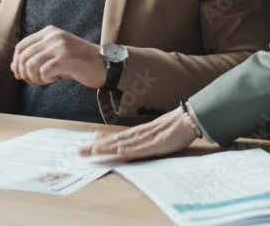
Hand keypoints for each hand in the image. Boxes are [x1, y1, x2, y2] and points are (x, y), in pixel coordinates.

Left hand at [10, 26, 106, 87]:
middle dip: (25, 73)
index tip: (20, 75)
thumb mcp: (55, 54)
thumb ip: (36, 57)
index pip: (21, 46)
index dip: (16, 63)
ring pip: (31, 65)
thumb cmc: (78, 62)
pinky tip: (56, 78)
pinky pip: (44, 72)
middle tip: (35, 81)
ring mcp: (60, 46)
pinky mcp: (66, 58)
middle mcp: (53, 36)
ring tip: (46, 80)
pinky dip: (46, 79)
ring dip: (35, 78)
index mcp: (49, 32)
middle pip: (24, 57)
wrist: (103, 64)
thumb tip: (14, 68)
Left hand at [78, 106, 196, 161]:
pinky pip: (142, 148)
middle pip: (114, 142)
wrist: (190, 118)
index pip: (115, 138)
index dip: (99, 143)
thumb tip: (124, 143)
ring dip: (109, 148)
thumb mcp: (153, 133)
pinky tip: (120, 151)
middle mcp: (139, 134)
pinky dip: (131, 149)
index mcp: (138, 133)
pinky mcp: (158, 143)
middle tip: (80, 151)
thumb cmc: (173, 128)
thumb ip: (139, 138)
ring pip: (124, 144)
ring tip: (94, 151)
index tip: (83, 147)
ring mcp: (148, 138)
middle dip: (96, 147)